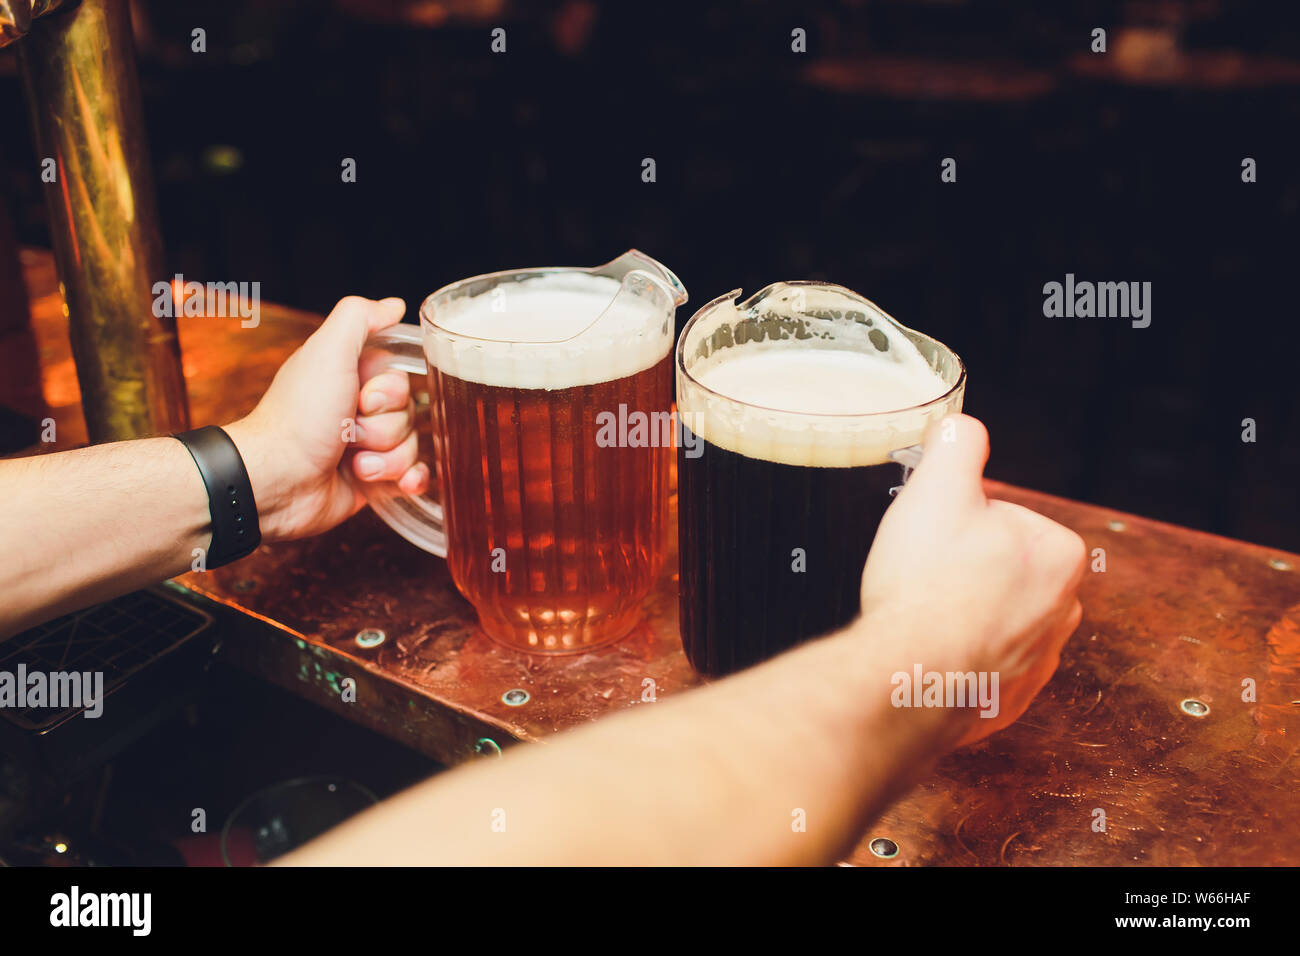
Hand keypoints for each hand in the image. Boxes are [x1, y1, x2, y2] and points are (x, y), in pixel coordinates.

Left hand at [225, 296, 429, 541]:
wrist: (278, 481)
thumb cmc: (299, 417)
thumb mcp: (327, 352)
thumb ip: (359, 317)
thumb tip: (395, 305)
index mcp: (350, 378)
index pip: (401, 378)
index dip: (389, 392)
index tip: (361, 398)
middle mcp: (358, 410)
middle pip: (410, 413)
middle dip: (385, 428)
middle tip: (348, 432)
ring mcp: (366, 447)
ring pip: (411, 446)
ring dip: (387, 458)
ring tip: (352, 462)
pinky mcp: (372, 481)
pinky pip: (413, 476)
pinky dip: (408, 480)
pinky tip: (395, 484)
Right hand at [858, 414, 1084, 746]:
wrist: (910, 678)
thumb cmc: (929, 587)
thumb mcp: (938, 488)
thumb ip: (957, 445)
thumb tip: (962, 429)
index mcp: (1059, 554)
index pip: (1001, 518)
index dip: (957, 522)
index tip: (933, 539)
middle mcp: (1062, 613)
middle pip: (997, 570)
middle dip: (961, 570)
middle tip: (921, 575)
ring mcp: (1035, 663)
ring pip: (987, 618)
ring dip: (956, 615)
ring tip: (919, 616)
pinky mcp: (1006, 701)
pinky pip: (976, 667)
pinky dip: (951, 659)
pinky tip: (924, 652)